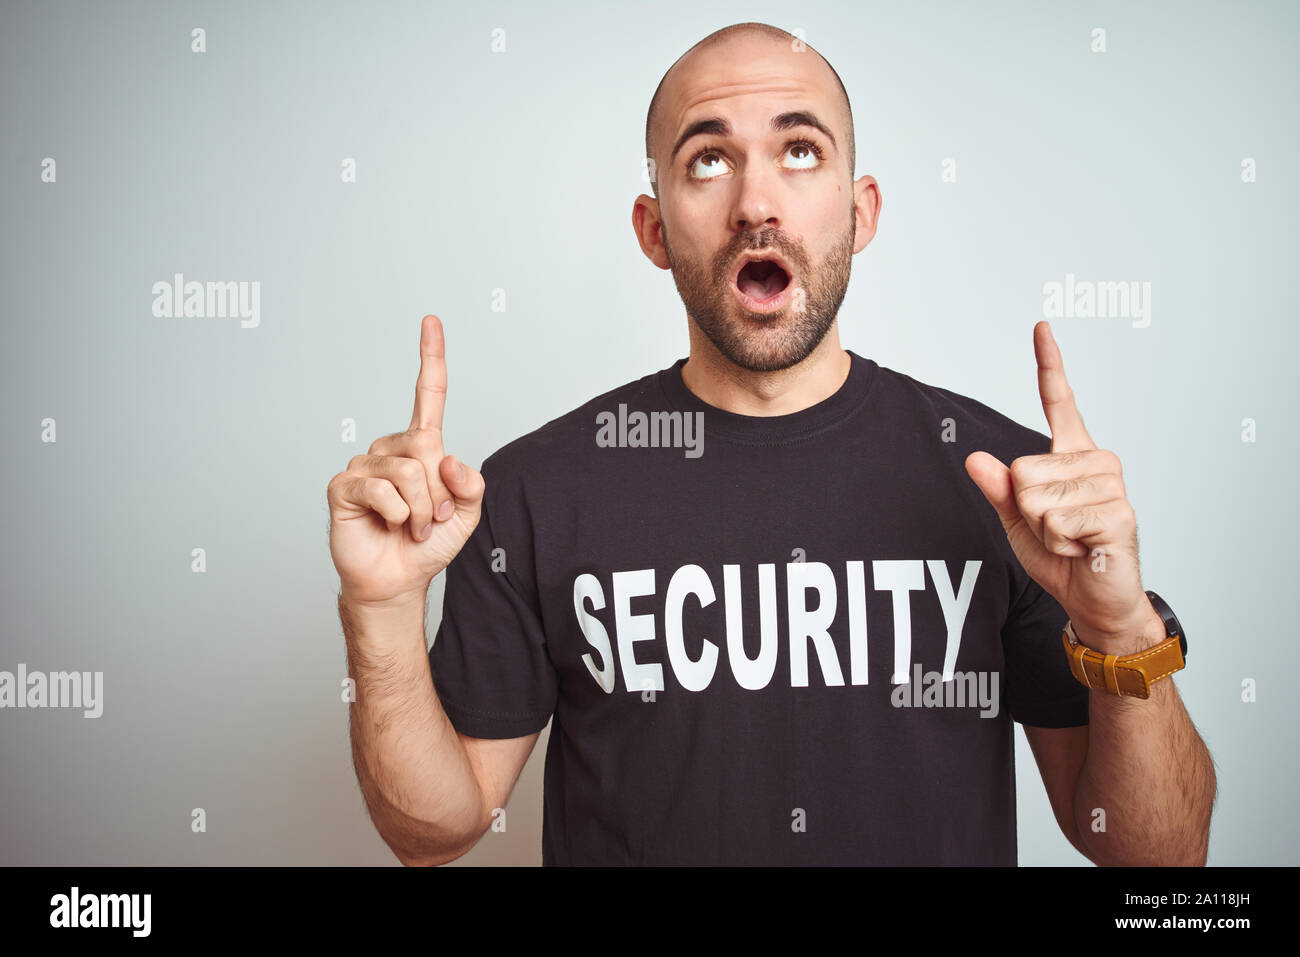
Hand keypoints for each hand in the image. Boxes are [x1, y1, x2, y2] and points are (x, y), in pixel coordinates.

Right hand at [327, 314, 485, 607]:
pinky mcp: (343, 486)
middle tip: (432, 519)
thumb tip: (451, 460)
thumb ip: (472, 486)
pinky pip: (383, 490)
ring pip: (409, 473)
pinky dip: (399, 515)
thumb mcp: (466, 515)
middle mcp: (391, 449)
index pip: (427, 395)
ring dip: (422, 511)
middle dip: (441, 493)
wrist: (398, 580)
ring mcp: (364, 465)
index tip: (430, 321)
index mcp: (421, 447)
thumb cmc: (428, 544)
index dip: (430, 357)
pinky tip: (390, 525)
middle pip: (427, 448)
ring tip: (411, 526)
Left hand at [964, 321, 1161, 653]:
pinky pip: (1056, 522)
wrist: (1094, 599)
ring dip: (1044, 530)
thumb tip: (975, 459)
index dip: (1049, 364)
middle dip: (1027, 510)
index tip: (1040, 327)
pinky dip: (1059, 544)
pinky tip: (1083, 550)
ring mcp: (1111, 485)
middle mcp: (1096, 461)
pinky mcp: (1119, 514)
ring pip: (1036, 497)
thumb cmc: (1060, 556)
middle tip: (1057, 529)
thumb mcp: (1017, 520)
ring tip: (1072, 540)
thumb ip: (998, 489)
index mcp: (1071, 455)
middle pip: (1022, 470)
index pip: (1058, 401)